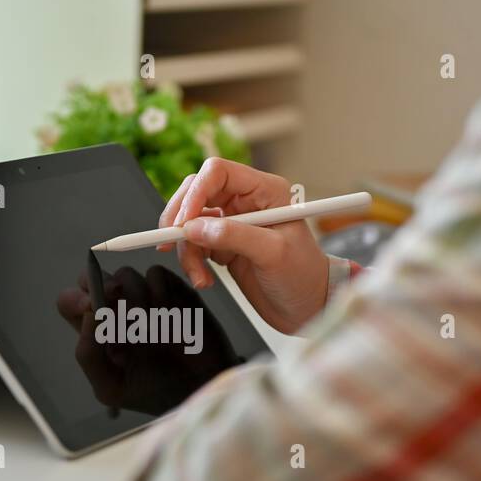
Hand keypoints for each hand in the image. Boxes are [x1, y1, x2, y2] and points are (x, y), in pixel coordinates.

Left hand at [54, 264, 241, 415]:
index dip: (76, 299)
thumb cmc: (154, 392)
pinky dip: (161, 292)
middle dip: (102, 287)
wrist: (201, 388)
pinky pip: (155, 274)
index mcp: (95, 332)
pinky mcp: (170, 289)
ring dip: (137, 299)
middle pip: (92, 277)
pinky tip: (171, 318)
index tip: (93, 309)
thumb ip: (89, 355)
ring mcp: (142, 296)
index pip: (70, 302)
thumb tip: (89, 314)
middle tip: (117, 303)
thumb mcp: (111, 387)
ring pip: (125, 275)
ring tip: (154, 331)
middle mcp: (115, 310)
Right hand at [160, 157, 329, 333]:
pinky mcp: (223, 245)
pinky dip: (191, 262)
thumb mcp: (273, 253)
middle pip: (196, 193)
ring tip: (199, 275)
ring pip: (190, 222)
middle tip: (172, 243)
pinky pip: (194, 245)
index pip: (218, 173)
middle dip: (181, 220)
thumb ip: (234, 236)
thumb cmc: (304, 275)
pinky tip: (203, 278)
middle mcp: (246, 202)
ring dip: (187, 250)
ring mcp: (233, 223)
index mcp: (265, 190)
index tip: (183, 222)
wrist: (307, 307)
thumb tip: (195, 228)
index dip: (195, 193)